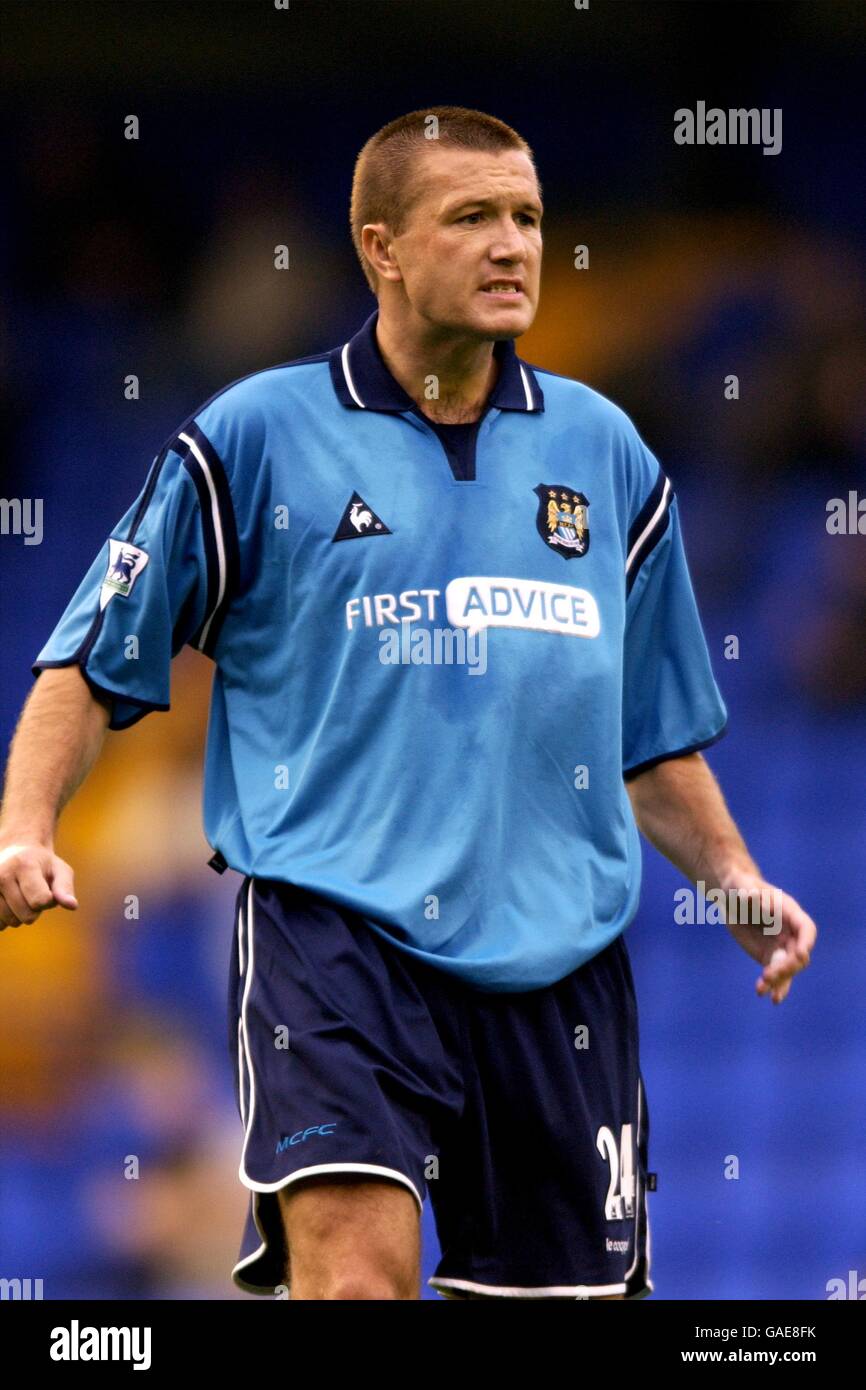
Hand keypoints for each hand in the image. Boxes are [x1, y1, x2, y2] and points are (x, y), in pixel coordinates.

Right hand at [0, 840, 77, 928]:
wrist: (14, 852)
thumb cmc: (42, 864)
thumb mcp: (60, 870)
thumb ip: (65, 888)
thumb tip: (72, 906)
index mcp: (23, 866)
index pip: (40, 901)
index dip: (48, 902)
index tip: (47, 889)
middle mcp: (1, 875)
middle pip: (26, 915)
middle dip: (35, 909)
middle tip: (32, 891)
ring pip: (9, 922)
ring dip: (19, 915)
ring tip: (20, 896)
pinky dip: (5, 919)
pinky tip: (7, 902)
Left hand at [720, 873, 816, 1003]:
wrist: (731, 898)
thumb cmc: (739, 886)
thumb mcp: (740, 886)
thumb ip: (749, 893)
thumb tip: (757, 901)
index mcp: (789, 912)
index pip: (806, 928)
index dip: (806, 942)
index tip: (800, 954)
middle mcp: (790, 932)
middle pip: (797, 954)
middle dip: (787, 966)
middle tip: (768, 974)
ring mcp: (781, 946)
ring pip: (788, 969)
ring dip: (778, 980)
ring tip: (762, 988)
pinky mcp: (769, 957)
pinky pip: (775, 975)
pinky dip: (772, 985)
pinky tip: (765, 995)